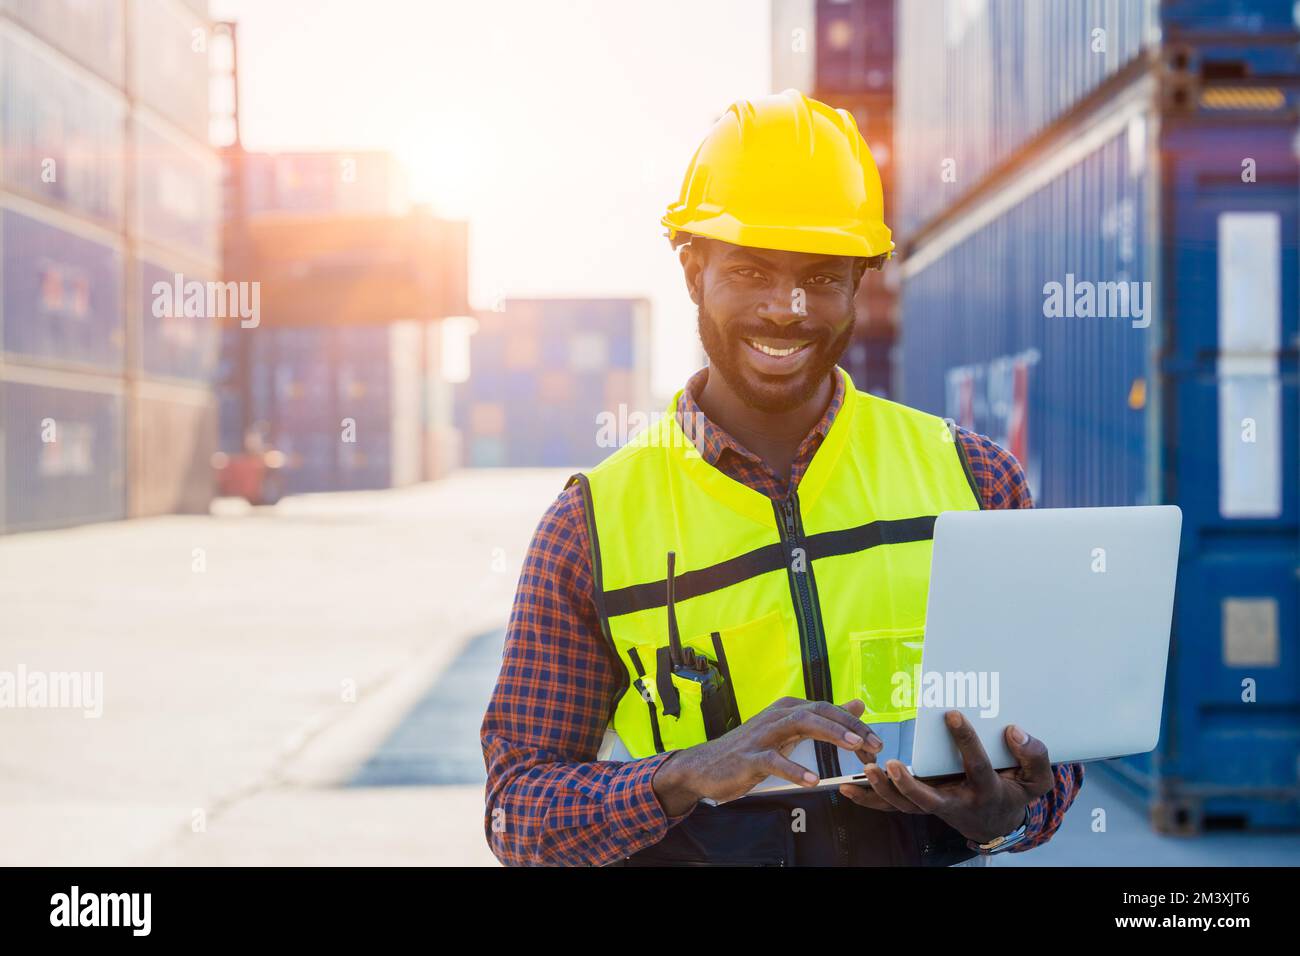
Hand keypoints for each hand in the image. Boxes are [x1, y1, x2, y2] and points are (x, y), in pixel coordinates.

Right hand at [652, 697, 883, 814]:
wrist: (705, 766)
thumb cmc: (750, 750)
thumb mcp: (788, 732)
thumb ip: (824, 719)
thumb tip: (857, 703)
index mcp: (787, 710)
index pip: (827, 709)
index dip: (854, 723)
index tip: (876, 742)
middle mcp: (776, 716)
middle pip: (818, 711)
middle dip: (849, 725)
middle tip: (873, 744)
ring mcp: (762, 735)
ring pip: (799, 724)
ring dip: (829, 733)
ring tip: (853, 746)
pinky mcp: (750, 757)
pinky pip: (774, 761)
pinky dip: (794, 769)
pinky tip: (812, 779)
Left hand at [836, 710, 1053, 843]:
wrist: (996, 822)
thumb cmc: (1014, 793)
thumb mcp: (1036, 781)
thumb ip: (1035, 756)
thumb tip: (1015, 731)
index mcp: (986, 791)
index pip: (976, 766)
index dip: (965, 740)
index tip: (951, 713)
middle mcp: (957, 803)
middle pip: (929, 800)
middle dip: (910, 785)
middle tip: (893, 764)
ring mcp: (934, 807)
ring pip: (905, 806)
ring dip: (883, 791)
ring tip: (867, 769)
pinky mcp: (918, 807)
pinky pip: (891, 807)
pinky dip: (869, 800)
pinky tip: (849, 788)